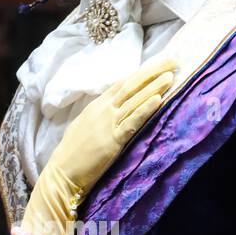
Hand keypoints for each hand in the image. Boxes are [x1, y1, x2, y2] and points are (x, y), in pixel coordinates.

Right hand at [10, 52, 177, 234]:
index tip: (160, 64)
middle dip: (154, 71)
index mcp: (97, 106)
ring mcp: (108, 124)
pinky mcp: (113, 140)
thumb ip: (100, 116)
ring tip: (172, 75)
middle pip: (132, 85)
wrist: (62, 174)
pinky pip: (132, 121)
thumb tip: (114, 110)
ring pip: (134, 100)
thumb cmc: (72, 154)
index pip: (123, 84)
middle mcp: (103, 110)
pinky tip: (159, 99)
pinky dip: (146, 109)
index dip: (142, 73)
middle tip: (173, 60)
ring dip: (154, 86)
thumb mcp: (85, 127)